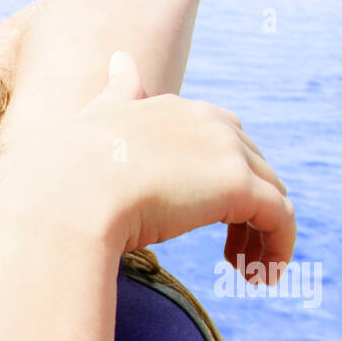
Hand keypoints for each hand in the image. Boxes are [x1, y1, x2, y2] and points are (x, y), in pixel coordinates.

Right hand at [12, 52, 295, 283]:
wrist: (64, 202)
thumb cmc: (61, 179)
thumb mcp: (88, 126)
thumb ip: (113, 97)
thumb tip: (121, 60)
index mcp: (168, 108)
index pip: (216, 136)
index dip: (214, 178)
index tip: (198, 215)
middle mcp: (204, 120)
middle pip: (250, 163)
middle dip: (244, 206)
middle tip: (230, 252)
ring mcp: (225, 151)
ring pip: (269, 192)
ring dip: (261, 232)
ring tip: (246, 270)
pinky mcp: (239, 187)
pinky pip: (280, 218)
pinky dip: (278, 247)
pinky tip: (260, 280)